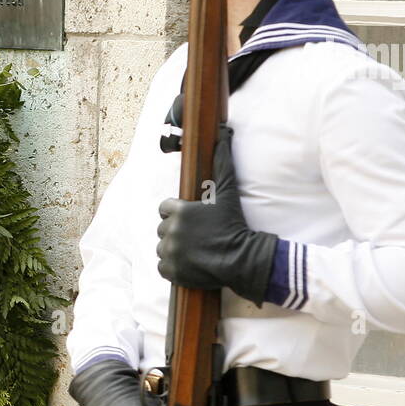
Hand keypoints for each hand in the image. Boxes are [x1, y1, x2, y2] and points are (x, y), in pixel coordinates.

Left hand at [156, 123, 278, 305]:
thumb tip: (224, 134)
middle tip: (198, 237)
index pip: (165, 208)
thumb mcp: (228, 192)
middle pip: (163, 229)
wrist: (242, 259)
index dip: (177, 214)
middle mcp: (170, 230)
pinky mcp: (170, 271)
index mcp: (178, 210)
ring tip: (195, 251)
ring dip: (174, 250)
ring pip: (162, 248)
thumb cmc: (234, 224)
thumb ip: (222, 164)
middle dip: (177, 232)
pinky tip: (190, 264)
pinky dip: (174, 267)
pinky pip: (164, 267)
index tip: (192, 221)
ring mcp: (169, 252)